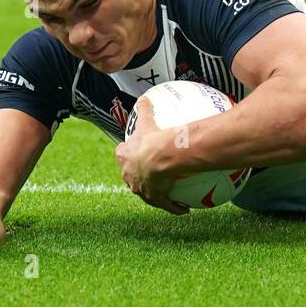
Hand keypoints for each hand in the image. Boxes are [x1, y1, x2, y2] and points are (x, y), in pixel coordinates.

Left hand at [115, 98, 188, 214]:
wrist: (161, 156)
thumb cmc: (153, 139)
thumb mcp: (147, 122)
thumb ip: (145, 109)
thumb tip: (144, 96)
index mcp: (127, 157)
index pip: (122, 155)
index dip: (125, 153)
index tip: (130, 151)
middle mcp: (130, 175)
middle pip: (129, 175)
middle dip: (136, 175)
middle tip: (146, 172)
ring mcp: (141, 188)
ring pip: (146, 192)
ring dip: (153, 193)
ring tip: (163, 193)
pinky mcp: (155, 197)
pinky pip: (166, 205)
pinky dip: (174, 207)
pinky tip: (184, 210)